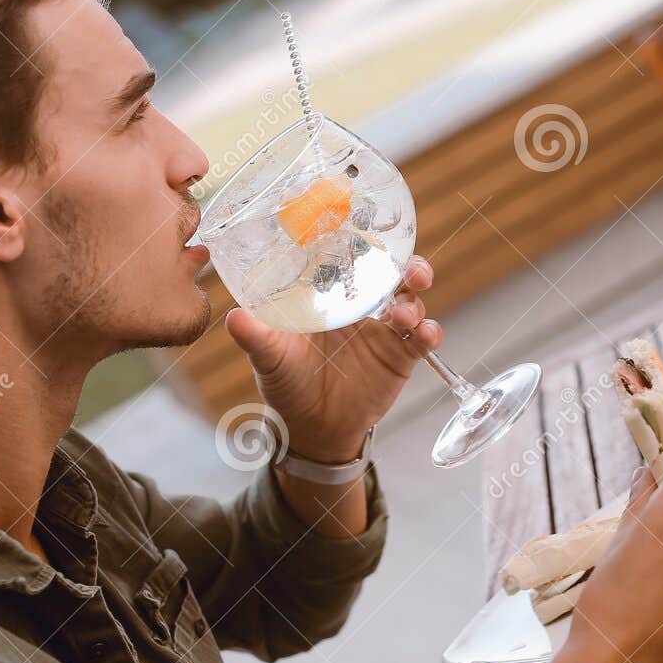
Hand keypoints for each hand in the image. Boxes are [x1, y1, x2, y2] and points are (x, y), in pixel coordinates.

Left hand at [224, 255, 440, 462]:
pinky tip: (424, 334)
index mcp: (332, 299)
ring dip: (415, 302)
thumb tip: (233, 317)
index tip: (372, 235)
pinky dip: (429, 333)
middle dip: (409, 267)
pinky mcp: (400, 358)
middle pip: (394, 277)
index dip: (369, 246)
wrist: (311, 428)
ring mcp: (384, 333)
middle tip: (411, 270)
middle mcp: (362, 310)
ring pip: (412, 304)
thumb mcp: (269, 358)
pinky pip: (422, 341)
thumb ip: (256, 336)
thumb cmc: (287, 383)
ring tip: (404, 313)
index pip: (355, 262)